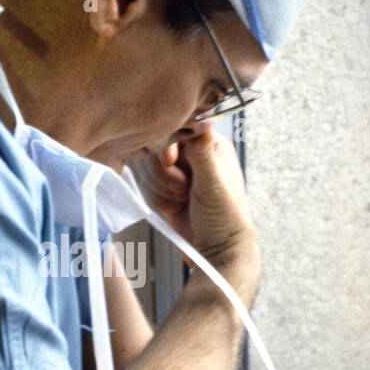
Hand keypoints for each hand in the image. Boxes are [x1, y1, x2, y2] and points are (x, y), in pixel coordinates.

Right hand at [130, 127, 259, 294]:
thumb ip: (202, 151)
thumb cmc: (225, 216)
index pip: (174, 127)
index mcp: (208, 144)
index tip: (170, 162)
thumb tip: (201, 119)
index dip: (166, 145)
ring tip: (182, 200)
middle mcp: (191, 153)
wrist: (216, 250)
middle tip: (184, 190)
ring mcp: (176, 171)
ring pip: (146, 168)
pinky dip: (155, 199)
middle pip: (154, 148)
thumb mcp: (214, 182)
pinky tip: (173, 208)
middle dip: (163, 174)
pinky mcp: (164, 187)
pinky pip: (144, 185)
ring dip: (159, 189)